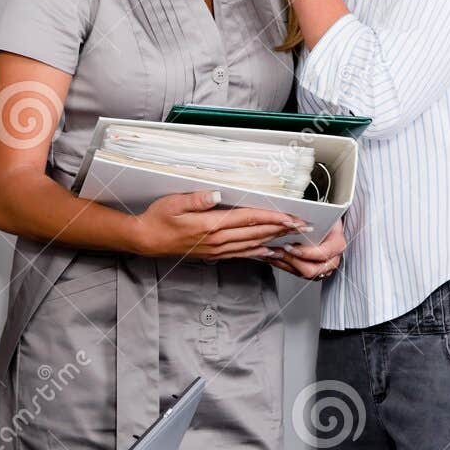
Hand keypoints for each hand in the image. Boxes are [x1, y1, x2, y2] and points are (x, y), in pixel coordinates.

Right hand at [132, 190, 304, 262]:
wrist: (147, 240)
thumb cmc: (158, 219)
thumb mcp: (173, 203)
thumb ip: (197, 199)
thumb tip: (218, 195)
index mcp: (211, 225)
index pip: (249, 219)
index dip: (272, 217)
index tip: (291, 216)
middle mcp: (218, 240)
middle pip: (256, 233)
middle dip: (282, 229)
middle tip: (303, 226)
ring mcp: (217, 249)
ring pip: (252, 244)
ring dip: (274, 239)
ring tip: (293, 236)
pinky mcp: (214, 254)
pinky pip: (242, 254)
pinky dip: (259, 252)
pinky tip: (270, 250)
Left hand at [269, 217, 345, 279]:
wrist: (328, 224)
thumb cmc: (325, 219)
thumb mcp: (322, 215)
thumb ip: (310, 220)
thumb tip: (292, 222)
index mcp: (337, 244)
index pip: (323, 254)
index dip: (305, 253)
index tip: (290, 247)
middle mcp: (332, 259)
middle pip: (312, 270)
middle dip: (292, 261)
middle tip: (278, 252)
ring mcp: (323, 268)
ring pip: (302, 273)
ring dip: (284, 264)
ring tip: (272, 254)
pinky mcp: (312, 270)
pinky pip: (296, 272)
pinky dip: (283, 265)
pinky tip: (273, 257)